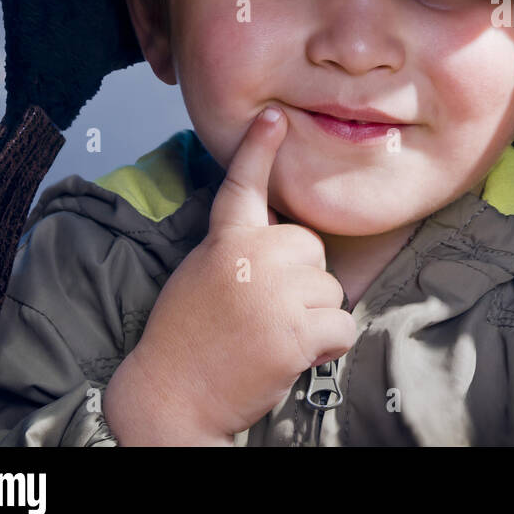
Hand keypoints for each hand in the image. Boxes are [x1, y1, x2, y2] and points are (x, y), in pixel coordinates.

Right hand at [104, 106, 355, 444]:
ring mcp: (273, 292)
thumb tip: (286, 235)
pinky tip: (291, 358)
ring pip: (331, 291)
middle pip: (313, 251)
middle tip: (263, 315)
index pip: (244, 185)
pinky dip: (326, 348)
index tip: (275, 116)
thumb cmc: (190, 339)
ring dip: (313, 320)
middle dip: (302, 284)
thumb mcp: (204, 274)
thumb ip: (240, 249)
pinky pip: (342, 327)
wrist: (170, 398)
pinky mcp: (294, 330)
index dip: (259, 148)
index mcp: (225, 242)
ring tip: (269, 338)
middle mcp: (251, 258)